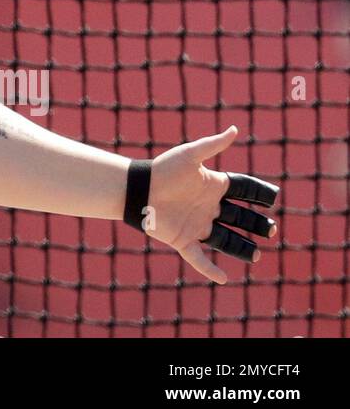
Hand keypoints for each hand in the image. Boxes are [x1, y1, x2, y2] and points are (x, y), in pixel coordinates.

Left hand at [143, 125, 278, 283]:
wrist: (136, 187)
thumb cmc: (163, 168)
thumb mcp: (190, 155)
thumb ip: (213, 145)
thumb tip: (235, 129)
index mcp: (212, 186)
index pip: (242, 190)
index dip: (258, 194)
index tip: (273, 197)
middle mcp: (208, 206)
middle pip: (239, 217)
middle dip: (256, 224)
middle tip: (271, 229)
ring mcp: (196, 224)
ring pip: (224, 240)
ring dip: (241, 248)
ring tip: (256, 255)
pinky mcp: (182, 239)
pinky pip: (199, 258)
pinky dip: (210, 269)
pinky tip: (223, 279)